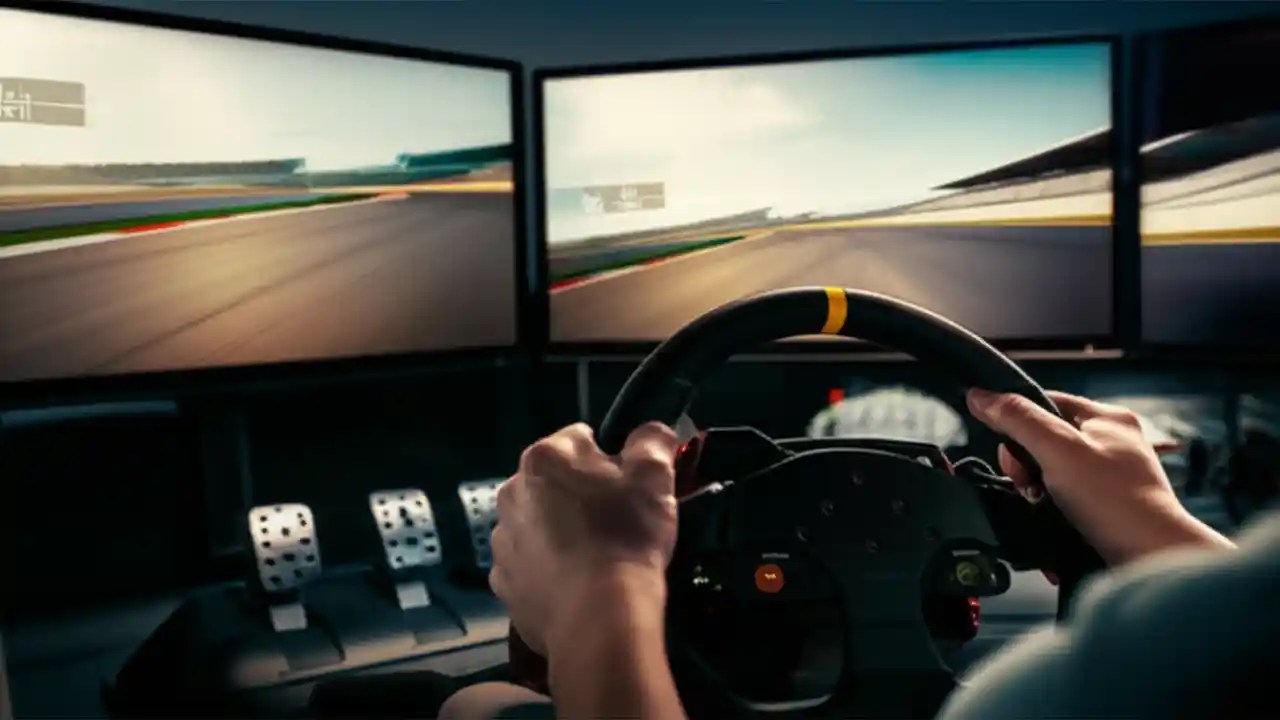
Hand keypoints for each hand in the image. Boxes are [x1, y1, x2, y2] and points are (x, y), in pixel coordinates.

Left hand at [490, 422, 679, 657]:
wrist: (599, 617)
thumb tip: (651, 431)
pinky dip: (549, 571)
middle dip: (580, 495)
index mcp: (543, 457)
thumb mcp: (654, 476)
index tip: (627, 487)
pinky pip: (530, 566)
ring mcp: (503, 540)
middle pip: (554, 483)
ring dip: (560, 532)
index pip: (580, 439)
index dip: (610, 460)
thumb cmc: (625, 535)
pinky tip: (575, 585)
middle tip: (614, 523)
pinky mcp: (504, 583)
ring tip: (595, 559)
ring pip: (539, 524)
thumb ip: (652, 440)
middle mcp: (511, 492)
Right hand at [966, 388, 1233, 564]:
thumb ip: (1017, 419)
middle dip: (1025, 463)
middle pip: (1043, 439)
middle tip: (1029, 484)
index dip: (1017, 421)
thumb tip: (981, 395)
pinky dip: (1048, 507)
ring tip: (1040, 504)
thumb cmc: (1116, 501)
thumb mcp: (1058, 450)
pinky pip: (1061, 496)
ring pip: (1049, 470)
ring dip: (1034, 488)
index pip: (1045, 401)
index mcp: (1107, 418)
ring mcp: (1109, 476)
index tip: (1006, 446)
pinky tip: (1048, 518)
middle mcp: (1110, 443)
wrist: (1151, 559)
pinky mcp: (1104, 506)